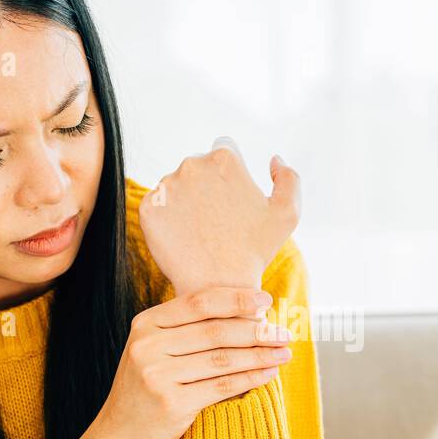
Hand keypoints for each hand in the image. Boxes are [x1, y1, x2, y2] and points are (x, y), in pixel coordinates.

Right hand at [90, 286, 295, 438]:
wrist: (120, 434)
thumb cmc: (147, 387)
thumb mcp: (153, 349)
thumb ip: (184, 328)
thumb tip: (243, 307)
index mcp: (145, 324)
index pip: (199, 303)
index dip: (236, 299)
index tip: (267, 299)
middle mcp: (148, 346)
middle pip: (215, 331)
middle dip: (256, 330)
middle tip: (285, 331)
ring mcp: (158, 376)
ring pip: (222, 359)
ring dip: (260, 354)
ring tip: (284, 352)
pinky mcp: (172, 403)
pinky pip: (222, 386)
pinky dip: (250, 378)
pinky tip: (269, 373)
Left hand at [138, 139, 300, 298]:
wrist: (219, 288)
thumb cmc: (255, 252)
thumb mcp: (288, 214)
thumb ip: (289, 178)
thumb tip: (273, 160)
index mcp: (224, 159)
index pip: (224, 150)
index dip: (231, 174)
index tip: (231, 198)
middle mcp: (192, 165)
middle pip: (198, 167)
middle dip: (207, 186)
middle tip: (217, 219)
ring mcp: (166, 187)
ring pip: (176, 185)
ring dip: (185, 201)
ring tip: (200, 230)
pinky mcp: (149, 208)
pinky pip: (158, 206)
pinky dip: (168, 218)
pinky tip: (183, 237)